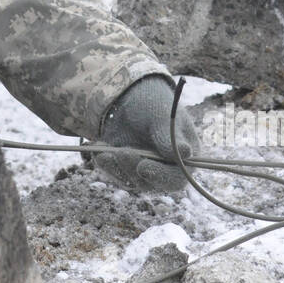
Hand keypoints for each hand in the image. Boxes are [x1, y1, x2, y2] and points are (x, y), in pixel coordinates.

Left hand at [92, 75, 198, 193]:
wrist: (129, 98)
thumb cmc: (152, 104)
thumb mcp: (161, 115)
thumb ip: (169, 136)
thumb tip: (185, 153)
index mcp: (184, 157)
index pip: (176, 178)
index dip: (161, 177)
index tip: (143, 167)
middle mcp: (166, 169)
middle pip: (151, 184)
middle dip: (133, 169)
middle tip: (120, 152)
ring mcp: (145, 171)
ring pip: (131, 182)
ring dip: (117, 168)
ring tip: (106, 150)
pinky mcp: (126, 169)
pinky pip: (115, 174)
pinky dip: (107, 165)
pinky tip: (98, 152)